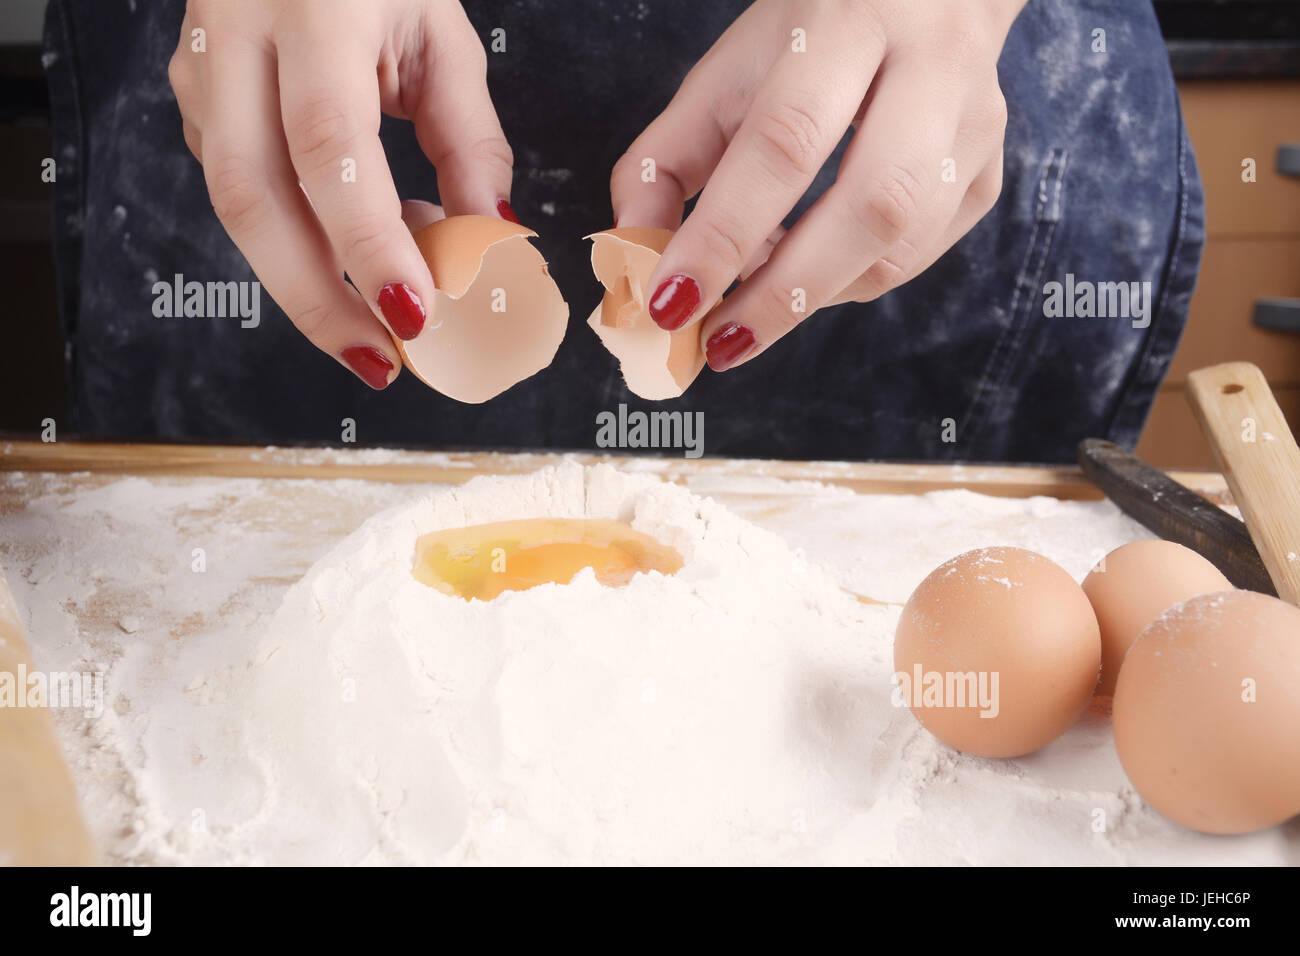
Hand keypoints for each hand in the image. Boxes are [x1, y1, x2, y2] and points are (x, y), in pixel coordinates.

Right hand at [169, 0, 514, 388]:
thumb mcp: (442, 38)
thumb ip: (470, 143)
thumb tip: (488, 241)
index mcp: (314, 10)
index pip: (330, 147)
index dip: (367, 243)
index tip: (412, 312)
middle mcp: (237, 35)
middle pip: (253, 198)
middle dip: (316, 298)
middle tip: (378, 359)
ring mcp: (200, 67)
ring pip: (233, 206)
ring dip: (302, 284)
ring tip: (369, 329)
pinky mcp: (192, 96)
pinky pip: (238, 190)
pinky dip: (295, 241)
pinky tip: (344, 256)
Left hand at [611, 0, 1022, 371]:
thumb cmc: (809, 34)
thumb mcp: (725, 72)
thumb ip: (668, 157)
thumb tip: (636, 254)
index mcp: (846, 22)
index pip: (785, 143)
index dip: (723, 235)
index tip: (670, 303)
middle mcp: (931, 67)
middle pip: (872, 204)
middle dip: (785, 292)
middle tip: (718, 341)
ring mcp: (975, 124)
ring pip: (904, 243)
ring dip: (817, 296)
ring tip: (751, 310)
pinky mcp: (989, 172)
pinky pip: (919, 256)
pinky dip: (851, 283)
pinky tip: (807, 275)